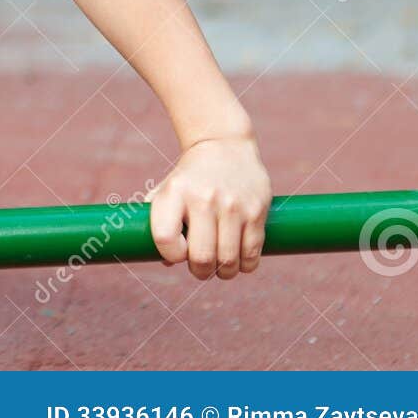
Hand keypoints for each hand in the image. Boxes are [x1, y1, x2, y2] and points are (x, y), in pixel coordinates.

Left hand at [145, 136, 271, 279]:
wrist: (225, 145)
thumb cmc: (190, 178)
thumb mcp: (167, 191)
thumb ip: (160, 224)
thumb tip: (166, 263)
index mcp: (175, 193)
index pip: (164, 238)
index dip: (170, 254)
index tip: (178, 252)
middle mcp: (203, 199)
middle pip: (201, 257)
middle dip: (200, 271)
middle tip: (201, 267)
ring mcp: (232, 205)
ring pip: (228, 261)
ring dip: (224, 272)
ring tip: (220, 265)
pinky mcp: (256, 211)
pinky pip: (252, 254)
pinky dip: (245, 264)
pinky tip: (239, 258)